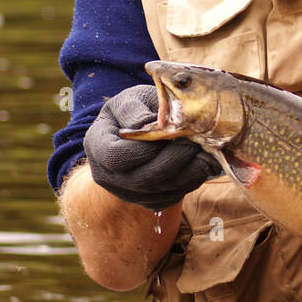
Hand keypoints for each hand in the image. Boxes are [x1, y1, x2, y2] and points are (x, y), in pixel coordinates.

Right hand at [83, 83, 223, 209]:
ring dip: (187, 172)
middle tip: (195, 141)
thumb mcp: (132, 99)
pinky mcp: (147, 201)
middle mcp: (107, 175)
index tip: (169, 133)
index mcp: (97, 144)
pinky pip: (171, 197)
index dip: (144, 148)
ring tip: (204, 151)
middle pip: (142, 179)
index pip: (117, 156)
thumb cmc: (136, 110)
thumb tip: (148, 126)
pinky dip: (189, 182)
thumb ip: (136, 110)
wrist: (139, 133)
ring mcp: (126, 193)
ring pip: (160, 191)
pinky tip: (201, 163)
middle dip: (173, 160)